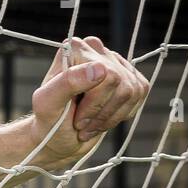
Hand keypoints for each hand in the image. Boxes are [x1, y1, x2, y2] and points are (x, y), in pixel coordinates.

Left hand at [27, 36, 150, 167]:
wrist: (58, 136)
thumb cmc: (49, 120)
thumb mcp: (47, 104)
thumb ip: (67, 83)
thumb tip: (99, 68)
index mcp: (74, 50)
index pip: (104, 72)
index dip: (94, 101)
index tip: (77, 117)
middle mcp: (95, 50)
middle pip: (119, 81)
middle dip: (101, 111)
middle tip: (81, 124)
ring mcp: (114, 63)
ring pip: (131, 90)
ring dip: (110, 116)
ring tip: (90, 125)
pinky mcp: (128, 77)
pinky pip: (140, 94)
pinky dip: (122, 114)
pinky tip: (103, 119)